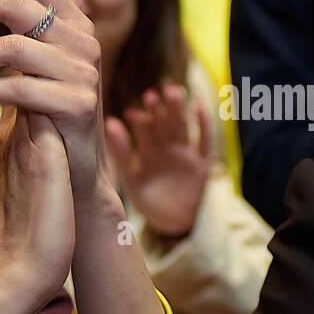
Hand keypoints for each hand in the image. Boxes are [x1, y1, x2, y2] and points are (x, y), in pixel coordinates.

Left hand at [0, 0, 107, 301]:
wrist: (74, 182)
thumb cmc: (43, 124)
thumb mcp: (27, 67)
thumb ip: (20, 25)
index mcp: (70, 23)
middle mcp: (82, 40)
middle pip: (17, 4)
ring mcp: (84, 72)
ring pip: (13, 49)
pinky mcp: (79, 106)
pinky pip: (23, 91)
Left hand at [105, 83, 209, 239]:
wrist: (171, 222)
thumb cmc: (147, 199)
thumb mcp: (132, 178)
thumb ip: (121, 154)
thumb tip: (109, 123)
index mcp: (148, 152)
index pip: (144, 133)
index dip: (139, 122)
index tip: (131, 112)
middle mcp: (166, 149)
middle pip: (163, 125)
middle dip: (158, 110)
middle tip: (150, 94)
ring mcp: (185, 154)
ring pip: (182, 127)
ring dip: (178, 110)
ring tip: (172, 90)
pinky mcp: (201, 163)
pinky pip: (204, 140)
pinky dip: (204, 123)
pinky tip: (199, 103)